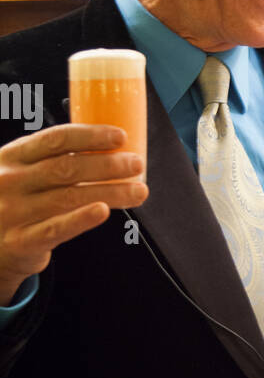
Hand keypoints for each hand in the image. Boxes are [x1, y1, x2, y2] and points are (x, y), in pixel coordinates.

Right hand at [0, 124, 147, 304]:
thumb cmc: (13, 201)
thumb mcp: (20, 172)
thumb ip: (50, 160)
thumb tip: (108, 150)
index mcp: (12, 156)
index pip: (55, 140)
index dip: (90, 137)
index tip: (120, 137)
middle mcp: (11, 181)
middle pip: (67, 168)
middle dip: (107, 165)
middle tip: (136, 164)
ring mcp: (14, 211)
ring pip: (70, 197)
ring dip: (110, 192)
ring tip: (138, 190)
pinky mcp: (22, 240)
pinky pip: (56, 228)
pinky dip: (82, 219)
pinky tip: (104, 212)